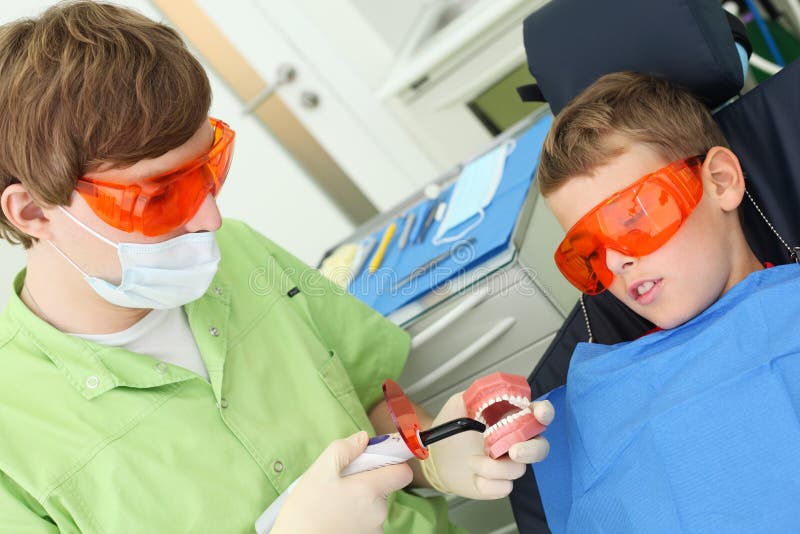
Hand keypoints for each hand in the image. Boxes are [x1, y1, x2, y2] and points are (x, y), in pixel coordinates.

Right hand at [271, 431, 412, 533]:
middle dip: (368, 481)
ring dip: (361, 500)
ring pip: (375, 505)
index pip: (403, 472)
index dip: (392, 463)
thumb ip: (344, 449)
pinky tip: (336, 516)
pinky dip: (356, 516)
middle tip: (342, 482)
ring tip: (335, 502)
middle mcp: (378, 512)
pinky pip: (368, 521)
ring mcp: (374, 529)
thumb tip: (363, 438)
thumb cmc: (305, 510)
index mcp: (370, 490)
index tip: (375, 461)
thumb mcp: (319, 471)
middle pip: (385, 488)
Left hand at [424, 393, 552, 499]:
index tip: (539, 413)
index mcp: (510, 419)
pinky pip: (504, 487)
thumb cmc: (450, 430)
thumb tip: (486, 389)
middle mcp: (515, 441)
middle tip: (513, 451)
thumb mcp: (457, 405)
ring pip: (518, 469)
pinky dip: (487, 484)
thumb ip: (473, 395)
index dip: (544, 412)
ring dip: (492, 467)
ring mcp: (509, 464)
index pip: (537, 413)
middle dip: (531, 450)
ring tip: (471, 461)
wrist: (436, 459)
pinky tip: (474, 477)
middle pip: (540, 446)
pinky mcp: (500, 484)